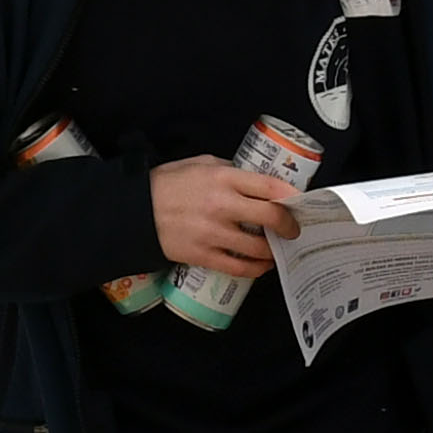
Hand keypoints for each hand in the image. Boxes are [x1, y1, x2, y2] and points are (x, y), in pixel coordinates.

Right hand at [150, 157, 300, 277]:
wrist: (134, 212)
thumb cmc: (166, 184)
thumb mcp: (199, 164)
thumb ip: (229, 170)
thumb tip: (254, 181)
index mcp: (223, 178)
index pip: (270, 186)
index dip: (291, 195)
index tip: (298, 202)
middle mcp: (222, 206)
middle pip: (271, 217)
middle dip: (289, 224)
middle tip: (293, 228)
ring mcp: (213, 233)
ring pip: (258, 247)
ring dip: (273, 249)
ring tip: (276, 248)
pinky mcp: (203, 255)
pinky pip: (239, 267)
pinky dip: (256, 268)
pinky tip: (261, 265)